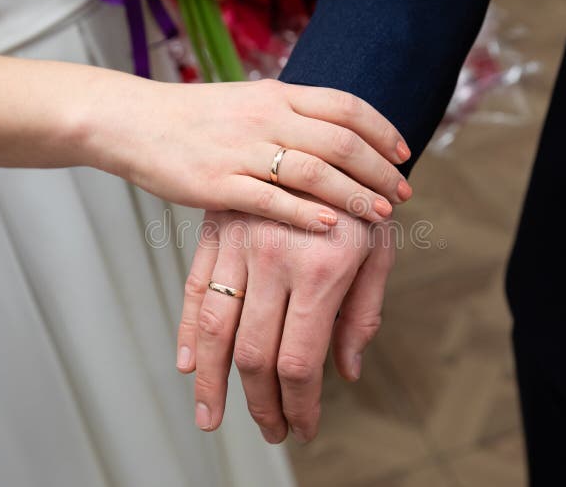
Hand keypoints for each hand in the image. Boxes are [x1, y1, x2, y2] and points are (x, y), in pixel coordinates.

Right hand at [82, 78, 411, 229]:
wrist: (133, 122)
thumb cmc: (194, 118)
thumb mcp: (248, 102)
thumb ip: (291, 115)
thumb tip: (337, 133)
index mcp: (277, 94)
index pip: (346, 107)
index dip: (382, 131)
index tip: (403, 154)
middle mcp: (266, 118)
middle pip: (340, 142)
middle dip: (379, 170)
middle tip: (402, 193)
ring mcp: (242, 151)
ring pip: (314, 172)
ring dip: (355, 195)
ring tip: (380, 214)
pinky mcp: (218, 184)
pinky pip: (272, 201)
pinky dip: (307, 214)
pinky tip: (332, 227)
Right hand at [176, 207, 394, 442]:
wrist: (323, 133)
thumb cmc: (360, 197)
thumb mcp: (378, 248)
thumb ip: (364, 311)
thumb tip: (346, 371)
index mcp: (321, 268)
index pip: (300, 360)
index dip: (300, 405)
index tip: (304, 428)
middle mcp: (273, 258)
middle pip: (254, 355)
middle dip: (261, 405)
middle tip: (270, 432)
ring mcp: (238, 243)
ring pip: (214, 329)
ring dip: (210, 383)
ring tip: (210, 419)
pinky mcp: (215, 232)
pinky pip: (193, 289)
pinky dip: (186, 332)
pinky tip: (186, 365)